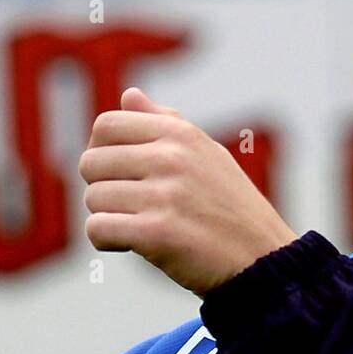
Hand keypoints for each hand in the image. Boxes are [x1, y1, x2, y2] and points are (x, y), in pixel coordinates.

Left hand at [80, 88, 298, 294]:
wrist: (261, 258)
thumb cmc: (229, 206)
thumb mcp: (205, 152)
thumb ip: (164, 122)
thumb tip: (128, 95)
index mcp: (179, 133)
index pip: (106, 125)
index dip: (101, 150)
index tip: (118, 173)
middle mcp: (171, 158)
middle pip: (91, 162)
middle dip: (101, 186)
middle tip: (128, 204)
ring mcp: (164, 194)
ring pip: (93, 198)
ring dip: (106, 217)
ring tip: (138, 224)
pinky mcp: (157, 232)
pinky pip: (97, 229)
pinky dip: (106, 240)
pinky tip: (131, 244)